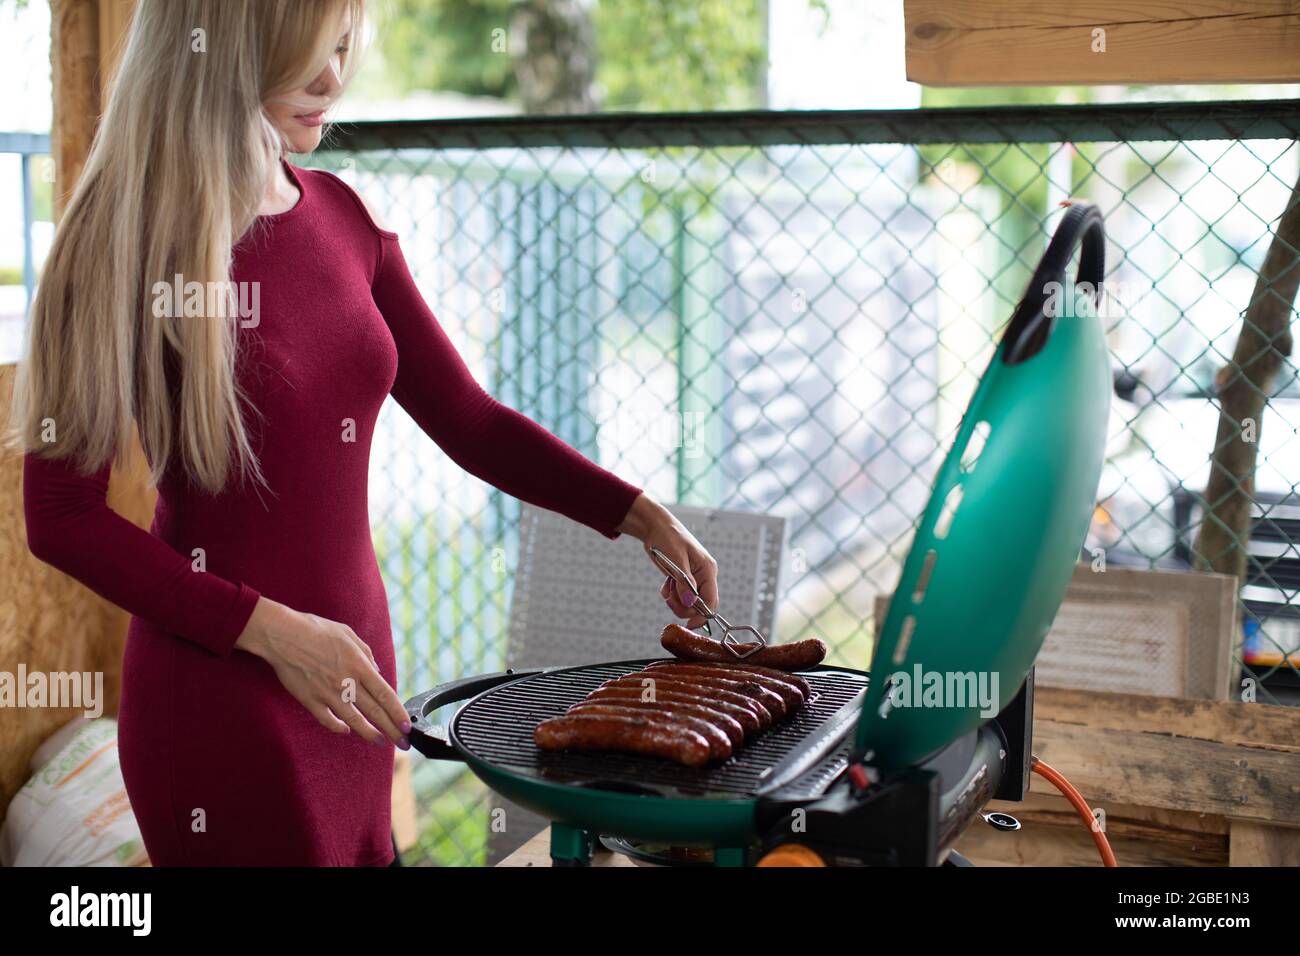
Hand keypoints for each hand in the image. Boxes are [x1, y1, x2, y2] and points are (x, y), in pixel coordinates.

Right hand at [235, 598, 411, 748]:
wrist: (283, 635)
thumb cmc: (316, 629)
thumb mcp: (348, 634)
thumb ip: (366, 653)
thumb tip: (376, 671)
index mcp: (359, 665)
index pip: (385, 695)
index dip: (398, 713)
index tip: (407, 726)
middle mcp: (347, 683)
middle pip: (374, 712)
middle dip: (391, 730)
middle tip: (403, 744)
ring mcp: (328, 694)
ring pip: (354, 720)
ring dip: (369, 734)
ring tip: (381, 742)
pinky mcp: (310, 700)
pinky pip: (327, 719)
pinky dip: (337, 727)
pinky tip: (346, 730)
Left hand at [617, 494, 719, 628]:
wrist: (655, 526)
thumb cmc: (667, 537)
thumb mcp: (676, 560)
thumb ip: (684, 582)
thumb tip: (690, 603)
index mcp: (708, 570)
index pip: (712, 601)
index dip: (702, 615)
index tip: (689, 625)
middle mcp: (704, 576)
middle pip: (699, 605)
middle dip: (682, 606)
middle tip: (668, 597)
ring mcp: (694, 579)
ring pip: (688, 603)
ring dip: (675, 599)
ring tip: (668, 585)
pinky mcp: (683, 579)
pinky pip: (679, 596)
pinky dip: (670, 594)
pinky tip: (666, 583)